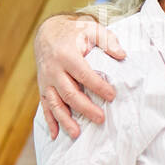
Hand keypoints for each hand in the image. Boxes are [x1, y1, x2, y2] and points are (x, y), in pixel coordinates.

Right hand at [35, 14, 125, 139]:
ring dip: (65, 119)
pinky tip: (55, 135)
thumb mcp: (93, 30)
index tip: (112, 96)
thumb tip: (122, 55)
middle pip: (69, 92)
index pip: (83, 74)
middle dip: (84, 107)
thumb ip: (108, 41)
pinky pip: (44, 106)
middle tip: (100, 119)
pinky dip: (49, 121)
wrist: (49, 32)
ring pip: (54, 103)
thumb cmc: (76, 33)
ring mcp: (46, 80)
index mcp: (66, 55)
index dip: (97, 86)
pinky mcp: (43, 87)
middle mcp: (53, 70)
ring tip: (77, 134)